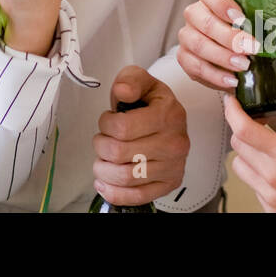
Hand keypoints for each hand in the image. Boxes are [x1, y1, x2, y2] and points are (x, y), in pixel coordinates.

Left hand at [92, 66, 189, 205]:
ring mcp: (173, 166)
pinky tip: (105, 181)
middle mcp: (174, 142)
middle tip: (103, 140)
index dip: (105, 124)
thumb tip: (122, 91)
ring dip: (103, 169)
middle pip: (119, 153)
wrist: (170, 119)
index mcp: (168, 114)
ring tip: (103, 159)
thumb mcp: (140, 80)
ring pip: (125, 177)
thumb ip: (129, 80)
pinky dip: (114, 192)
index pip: (122, 127)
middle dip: (101, 145)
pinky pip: (137, 196)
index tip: (107, 120)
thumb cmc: (151, 101)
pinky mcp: (169, 184)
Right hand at [177, 0, 275, 91]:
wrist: (240, 57)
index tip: (240, 17)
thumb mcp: (273, 20)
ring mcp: (188, 37)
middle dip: (226, 36)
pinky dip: (212, 76)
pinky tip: (231, 81)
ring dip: (220, 57)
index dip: (220, 3)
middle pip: (201, 20)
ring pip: (195, 44)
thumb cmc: (254, 33)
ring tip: (243, 67)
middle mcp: (196, 15)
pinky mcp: (186, 59)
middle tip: (250, 48)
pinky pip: (192, 67)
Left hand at [225, 59, 275, 211]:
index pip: (242, 129)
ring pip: (241, 167)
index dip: (231, 111)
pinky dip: (259, 176)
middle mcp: (275, 178)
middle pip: (237, 146)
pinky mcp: (273, 211)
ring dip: (248, 155)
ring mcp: (272, 197)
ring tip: (266, 150)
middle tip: (255, 124)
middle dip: (243, 131)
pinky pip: (252, 187)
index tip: (232, 101)